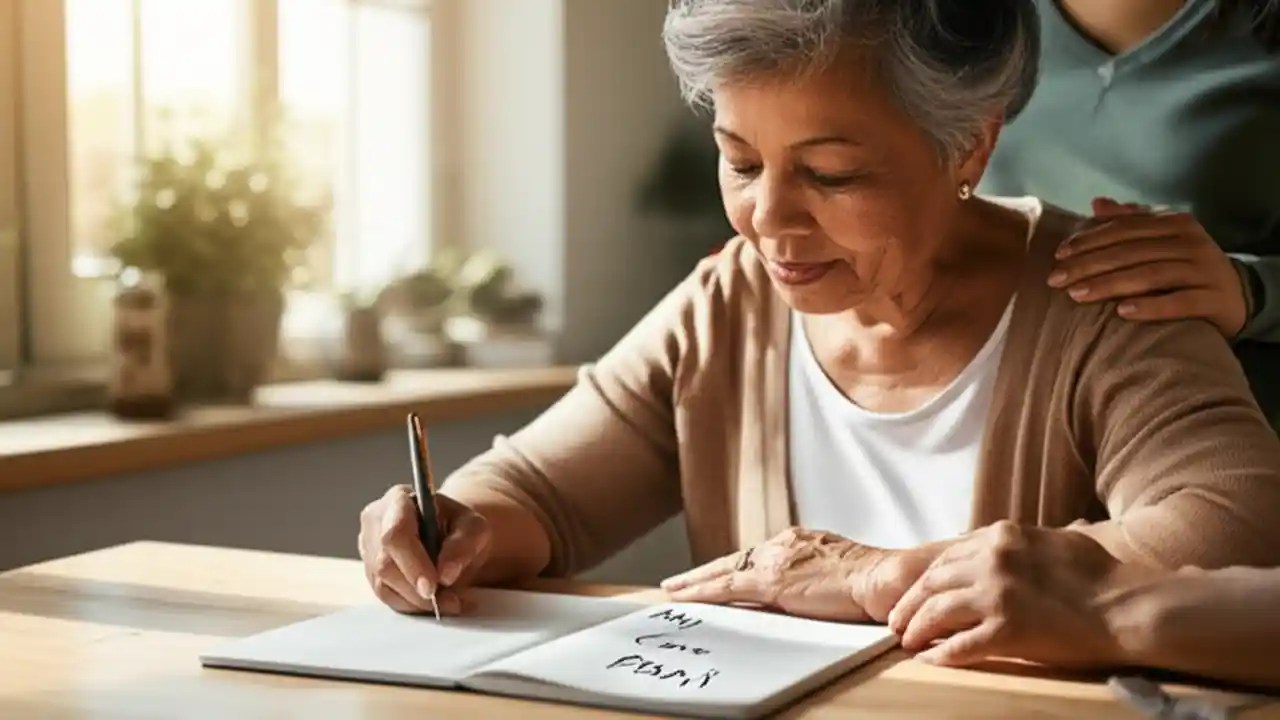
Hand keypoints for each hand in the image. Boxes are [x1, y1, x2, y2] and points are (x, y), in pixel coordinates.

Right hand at [357, 484, 491, 614]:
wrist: (449, 535)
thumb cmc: (459, 526)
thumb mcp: (474, 528)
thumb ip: (463, 546)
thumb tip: (446, 575)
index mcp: (398, 500)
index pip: (396, 534)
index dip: (412, 563)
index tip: (433, 587)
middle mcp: (376, 521)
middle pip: (384, 562)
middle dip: (416, 588)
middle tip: (448, 601)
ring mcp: (368, 547)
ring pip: (382, 584)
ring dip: (417, 600)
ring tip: (449, 602)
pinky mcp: (370, 570)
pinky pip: (385, 596)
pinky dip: (411, 604)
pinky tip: (433, 603)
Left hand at [660, 527, 940, 622]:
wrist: (884, 579)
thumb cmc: (874, 582)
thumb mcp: (838, 573)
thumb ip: (815, 577)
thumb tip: (804, 592)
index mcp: (801, 540)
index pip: (759, 555)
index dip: (734, 566)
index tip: (718, 572)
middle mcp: (784, 543)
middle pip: (736, 558)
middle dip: (705, 571)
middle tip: (679, 581)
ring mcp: (776, 560)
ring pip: (724, 570)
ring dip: (695, 581)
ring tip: (672, 589)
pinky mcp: (772, 580)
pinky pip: (726, 586)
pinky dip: (701, 591)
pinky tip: (683, 597)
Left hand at [887, 521, 1157, 667]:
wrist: (1126, 608)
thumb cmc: (1101, 576)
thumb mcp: (1052, 540)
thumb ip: (1017, 544)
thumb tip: (999, 546)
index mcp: (1001, 536)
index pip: (946, 557)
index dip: (924, 579)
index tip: (914, 593)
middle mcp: (992, 560)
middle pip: (932, 582)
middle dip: (910, 603)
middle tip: (896, 621)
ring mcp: (996, 595)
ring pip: (936, 612)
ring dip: (916, 628)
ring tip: (906, 642)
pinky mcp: (1005, 630)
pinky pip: (958, 645)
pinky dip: (939, 654)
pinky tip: (929, 660)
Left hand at [1048, 197, 1247, 337]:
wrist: (1236, 294)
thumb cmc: (1185, 265)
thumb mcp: (1162, 238)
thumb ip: (1131, 220)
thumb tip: (1096, 202)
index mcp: (1174, 223)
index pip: (1124, 229)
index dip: (1089, 240)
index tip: (1058, 255)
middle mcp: (1190, 242)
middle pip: (1131, 252)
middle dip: (1089, 265)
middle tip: (1056, 279)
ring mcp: (1204, 270)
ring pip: (1150, 275)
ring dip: (1110, 284)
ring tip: (1077, 295)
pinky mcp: (1214, 299)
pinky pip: (1179, 302)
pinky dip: (1151, 307)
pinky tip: (1122, 312)